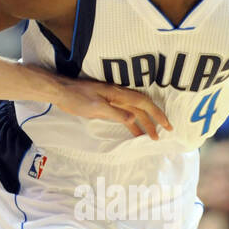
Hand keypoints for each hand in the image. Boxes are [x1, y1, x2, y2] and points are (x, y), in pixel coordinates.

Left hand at [50, 76, 171, 139]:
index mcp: (119, 94)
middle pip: (143, 107)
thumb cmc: (76, 99)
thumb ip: (116, 113)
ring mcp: (113, 99)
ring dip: (145, 123)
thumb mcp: (96, 108)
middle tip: (166, 132)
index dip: (157, 114)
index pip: (144, 104)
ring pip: (135, 111)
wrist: (60, 91)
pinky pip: (125, 114)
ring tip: (152, 137)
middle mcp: (119, 95)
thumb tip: (134, 118)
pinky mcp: (107, 104)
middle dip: (156, 119)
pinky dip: (132, 123)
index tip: (167, 126)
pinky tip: (135, 132)